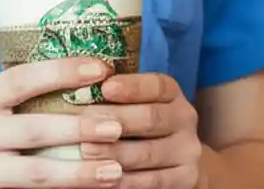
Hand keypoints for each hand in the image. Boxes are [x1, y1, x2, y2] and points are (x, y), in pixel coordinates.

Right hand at [0, 57, 129, 187]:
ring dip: (79, 172)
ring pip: (37, 173)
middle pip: (34, 130)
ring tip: (115, 170)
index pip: (22, 79)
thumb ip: (23, 96)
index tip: (101, 68)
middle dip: (79, 127)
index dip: (62, 72)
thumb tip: (93, 76)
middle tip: (117, 126)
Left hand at [80, 73, 203, 188]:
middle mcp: (185, 119)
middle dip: (115, 120)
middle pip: (151, 118)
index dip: (132, 86)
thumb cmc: (139, 125)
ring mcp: (188, 151)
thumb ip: (112, 95)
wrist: (176, 162)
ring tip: (86, 151)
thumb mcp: (134, 104)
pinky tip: (101, 177)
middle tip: (84, 123)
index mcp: (172, 94)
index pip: (157, 85)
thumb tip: (75, 84)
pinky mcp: (185, 180)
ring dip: (115, 153)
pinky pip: (152, 181)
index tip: (105, 87)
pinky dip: (125, 180)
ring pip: (149, 152)